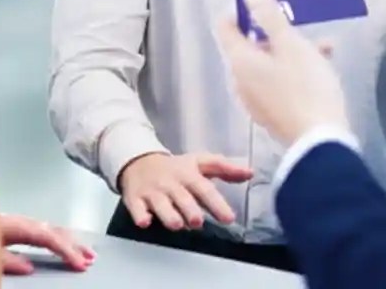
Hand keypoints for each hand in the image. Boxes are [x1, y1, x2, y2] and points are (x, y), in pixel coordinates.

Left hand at [0, 214, 95, 274]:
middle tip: (90, 260)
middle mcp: (23, 221)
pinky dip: (60, 237)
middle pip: (56, 232)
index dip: (67, 251)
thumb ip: (8, 261)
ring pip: (54, 229)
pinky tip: (66, 242)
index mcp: (18, 226)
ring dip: (71, 241)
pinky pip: (47, 229)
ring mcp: (23, 221)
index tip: (80, 263)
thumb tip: (29, 268)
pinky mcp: (21, 224)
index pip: (50, 238)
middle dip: (75, 246)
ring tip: (86, 253)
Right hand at [118, 152, 252, 230]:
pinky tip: (145, 221)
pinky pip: (136, 208)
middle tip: (197, 221)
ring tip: (177, 224)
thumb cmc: (175, 167)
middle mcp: (171, 184)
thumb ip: (225, 168)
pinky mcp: (135, 198)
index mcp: (189, 175)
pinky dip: (140, 215)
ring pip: (160, 204)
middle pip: (182, 197)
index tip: (229, 218)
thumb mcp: (200, 163)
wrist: (139, 161)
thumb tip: (250, 172)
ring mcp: (153, 191)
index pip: (205, 189)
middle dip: (189, 209)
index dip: (217, 203)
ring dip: (168, 214)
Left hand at [215, 0, 349, 146]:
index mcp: (240, 61)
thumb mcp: (291, 44)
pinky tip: (322, 65)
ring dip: (290, 49)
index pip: (225, 25)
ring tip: (320, 45)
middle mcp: (241, 80)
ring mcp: (256, 99)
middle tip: (299, 22)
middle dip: (274, 30)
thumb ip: (269, 14)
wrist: (320, 142)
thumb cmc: (305, 87)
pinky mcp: (273, 113)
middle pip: (249, 45)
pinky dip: (295, 69)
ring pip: (268, 63)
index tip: (265, 2)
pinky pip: (278, 82)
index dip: (241, 9)